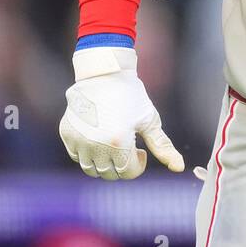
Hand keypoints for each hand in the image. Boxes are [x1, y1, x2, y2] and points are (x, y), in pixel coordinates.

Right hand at [59, 46, 183, 179]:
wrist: (105, 72)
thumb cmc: (131, 95)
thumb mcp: (149, 120)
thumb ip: (163, 147)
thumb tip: (179, 168)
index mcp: (118, 143)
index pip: (127, 173)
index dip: (138, 165)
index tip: (140, 150)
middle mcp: (95, 145)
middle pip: (109, 174)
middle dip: (121, 165)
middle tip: (127, 146)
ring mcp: (78, 140)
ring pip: (90, 169)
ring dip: (103, 163)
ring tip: (112, 145)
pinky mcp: (66, 134)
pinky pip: (76, 156)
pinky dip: (87, 153)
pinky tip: (97, 137)